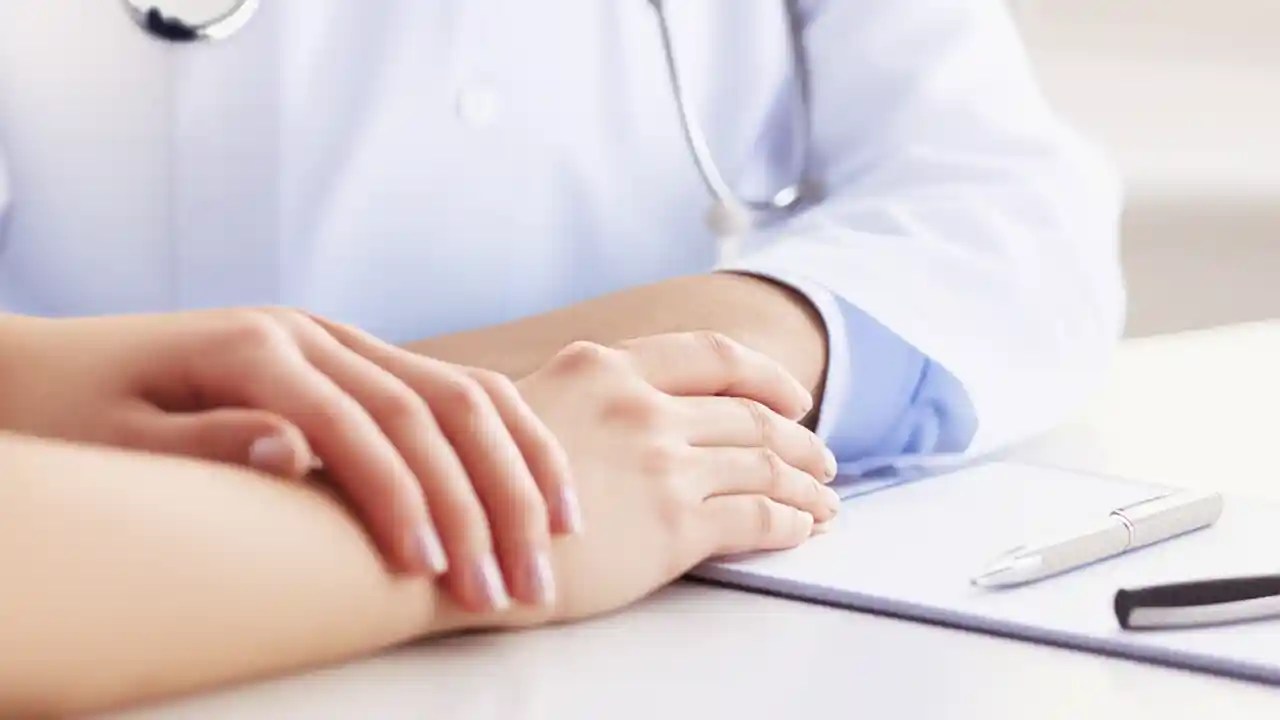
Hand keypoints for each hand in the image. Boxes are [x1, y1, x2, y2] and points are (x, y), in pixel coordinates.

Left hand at [0, 310, 577, 609]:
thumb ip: (200, 446)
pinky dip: (502, 436)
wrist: (55, 365)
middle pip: (434, 405)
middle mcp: (313, 334)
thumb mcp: (110, 440)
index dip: (405, 499)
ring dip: (519, 465)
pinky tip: (536, 485)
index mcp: (257, 349)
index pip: (361, 426)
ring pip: (462, 391)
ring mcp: (339, 339)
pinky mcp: (354, 358)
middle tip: (520, 584)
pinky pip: (451, 388)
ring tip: (558, 540)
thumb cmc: (76, 413)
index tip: (435, 573)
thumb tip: (296, 454)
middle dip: (489, 497)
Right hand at [497, 332, 839, 624]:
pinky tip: (801, 530)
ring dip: (806, 486)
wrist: (455, 547)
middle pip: (750, 417)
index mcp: (607, 368)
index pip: (713, 356)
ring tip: (826, 502)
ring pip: (764, 465)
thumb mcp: (527, 411)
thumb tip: (641, 415)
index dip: (766, 375)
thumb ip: (589, 403)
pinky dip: (790, 521)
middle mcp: (643, 406)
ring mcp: (662, 463)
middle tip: (824, 460)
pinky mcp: (673, 525)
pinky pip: (757, 517)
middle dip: (799, 440)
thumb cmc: (476, 487)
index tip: (793, 397)